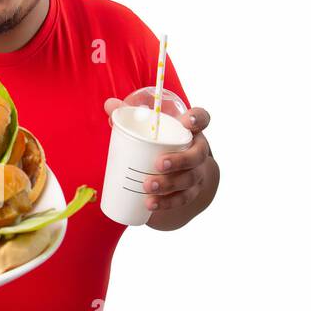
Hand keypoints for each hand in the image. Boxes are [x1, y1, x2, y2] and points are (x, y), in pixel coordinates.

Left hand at [103, 98, 212, 214]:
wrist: (179, 172)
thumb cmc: (161, 144)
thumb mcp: (151, 129)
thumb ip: (131, 116)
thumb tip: (109, 105)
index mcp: (190, 131)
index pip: (202, 119)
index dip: (198, 119)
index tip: (187, 121)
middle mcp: (198, 151)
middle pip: (197, 155)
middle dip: (179, 161)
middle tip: (158, 164)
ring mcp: (196, 173)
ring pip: (189, 180)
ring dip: (169, 185)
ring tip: (147, 187)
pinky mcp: (190, 193)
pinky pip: (181, 199)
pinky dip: (165, 203)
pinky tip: (150, 204)